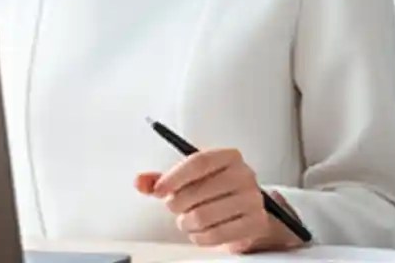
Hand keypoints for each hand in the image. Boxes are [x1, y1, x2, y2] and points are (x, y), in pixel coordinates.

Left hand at [135, 148, 303, 253]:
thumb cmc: (216, 191)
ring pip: (203, 216)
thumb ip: (163, 180)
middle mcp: (244, 175)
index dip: (174, 178)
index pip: (198, 162)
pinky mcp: (255, 224)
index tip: (158, 190)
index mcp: (229, 156)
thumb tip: (139, 182)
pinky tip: (199, 231)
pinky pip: (215, 235)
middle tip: (176, 207)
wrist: (249, 212)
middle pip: (198, 192)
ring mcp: (252, 200)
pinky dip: (200, 237)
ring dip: (187, 223)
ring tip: (188, 220)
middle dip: (177, 204)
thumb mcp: (191, 179)